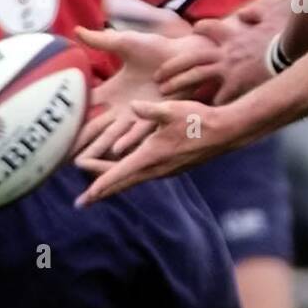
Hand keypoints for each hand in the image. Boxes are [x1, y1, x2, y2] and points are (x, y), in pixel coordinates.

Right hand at [72, 27, 216, 161]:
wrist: (184, 55)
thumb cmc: (156, 49)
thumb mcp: (124, 43)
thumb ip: (101, 41)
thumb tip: (75, 31)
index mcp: (112, 91)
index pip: (85, 106)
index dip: (69, 116)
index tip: (49, 127)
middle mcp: (121, 107)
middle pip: (94, 127)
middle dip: (78, 141)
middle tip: (58, 156)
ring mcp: (137, 113)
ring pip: (112, 135)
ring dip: (98, 147)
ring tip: (81, 162)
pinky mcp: (155, 116)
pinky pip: (139, 131)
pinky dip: (127, 139)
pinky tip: (116, 149)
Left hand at [75, 99, 237, 205]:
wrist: (226, 132)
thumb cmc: (199, 119)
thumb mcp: (172, 109)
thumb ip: (149, 109)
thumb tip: (132, 105)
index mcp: (151, 155)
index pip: (118, 174)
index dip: (98, 186)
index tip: (83, 199)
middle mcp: (156, 168)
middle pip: (122, 183)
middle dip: (100, 190)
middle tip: (82, 201)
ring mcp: (165, 170)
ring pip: (133, 179)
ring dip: (114, 182)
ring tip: (96, 184)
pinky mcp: (172, 167)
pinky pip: (144, 175)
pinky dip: (129, 175)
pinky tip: (124, 170)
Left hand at [155, 3, 278, 103]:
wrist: (287, 50)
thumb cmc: (279, 34)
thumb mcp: (265, 18)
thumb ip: (253, 15)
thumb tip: (246, 13)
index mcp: (231, 35)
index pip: (208, 28)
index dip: (200, 30)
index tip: (191, 33)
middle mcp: (224, 52)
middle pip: (191, 57)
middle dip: (173, 66)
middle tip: (158, 75)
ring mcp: (228, 68)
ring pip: (195, 75)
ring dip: (178, 83)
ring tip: (164, 91)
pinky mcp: (236, 84)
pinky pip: (219, 98)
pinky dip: (210, 104)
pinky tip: (200, 112)